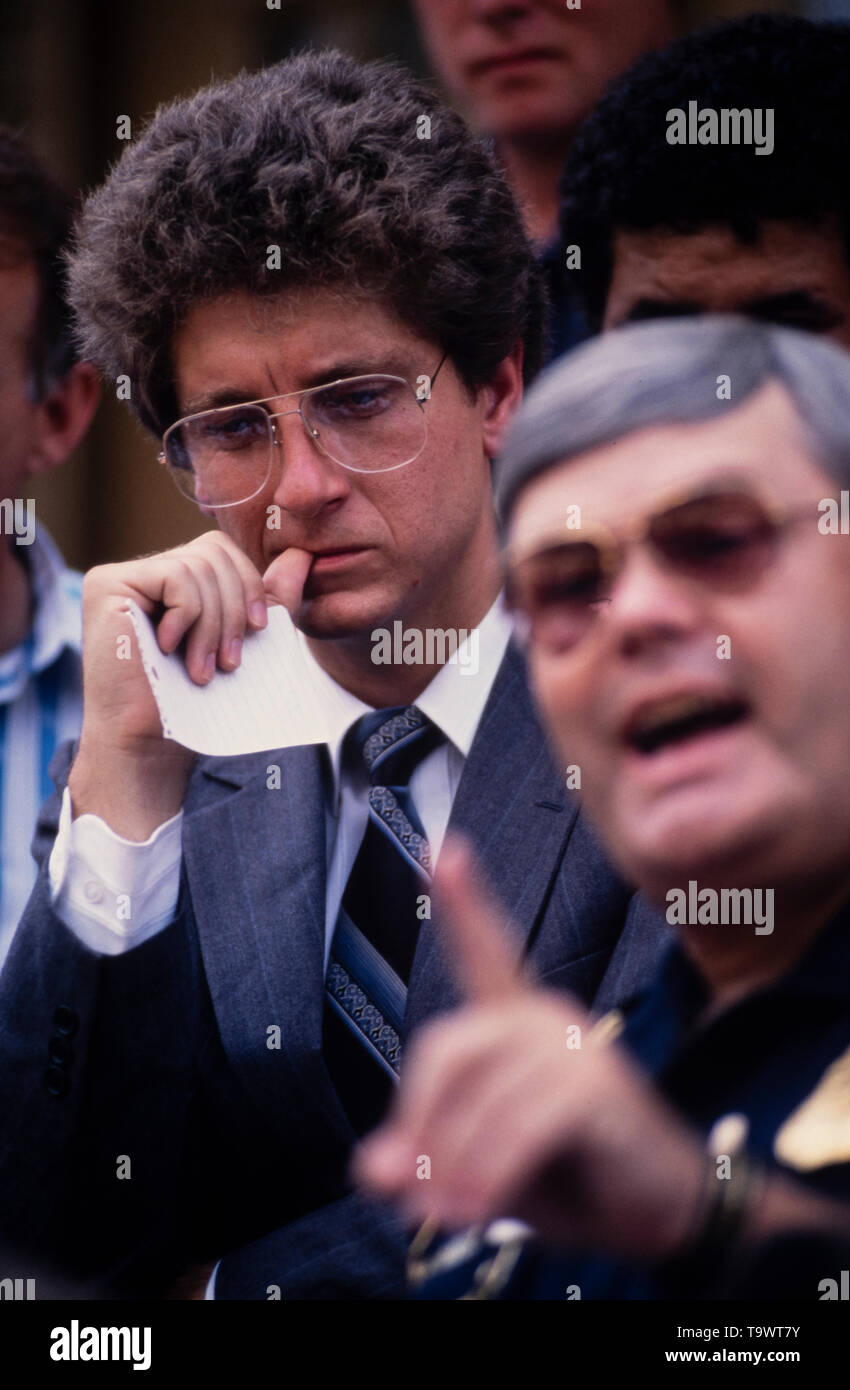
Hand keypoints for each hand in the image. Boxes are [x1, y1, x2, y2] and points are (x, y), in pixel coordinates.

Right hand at [68, 534, 311, 837]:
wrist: (148, 743)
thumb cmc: (194, 700)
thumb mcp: (244, 641)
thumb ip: (271, 598)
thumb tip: (301, 555)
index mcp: (171, 579)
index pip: (220, 550)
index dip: (249, 584)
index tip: (260, 630)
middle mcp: (141, 572)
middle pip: (212, 553)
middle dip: (234, 609)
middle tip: (230, 662)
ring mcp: (119, 576)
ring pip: (197, 569)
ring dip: (213, 626)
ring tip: (204, 669)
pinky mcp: (107, 586)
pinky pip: (174, 578)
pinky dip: (189, 618)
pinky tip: (171, 651)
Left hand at [355, 838, 708, 1260]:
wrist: (668, 1213)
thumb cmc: (577, 1177)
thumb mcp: (484, 1168)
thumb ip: (428, 1155)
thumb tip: (369, 1170)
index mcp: (520, 1022)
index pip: (486, 950)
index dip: (462, 901)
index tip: (440, 846)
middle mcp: (546, 1017)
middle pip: (447, 1046)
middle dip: (420, 1123)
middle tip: (409, 1194)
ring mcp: (575, 1046)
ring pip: (480, 1096)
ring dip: (454, 1165)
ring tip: (447, 1217)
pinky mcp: (597, 1088)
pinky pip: (519, 1127)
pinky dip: (490, 1175)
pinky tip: (482, 1210)